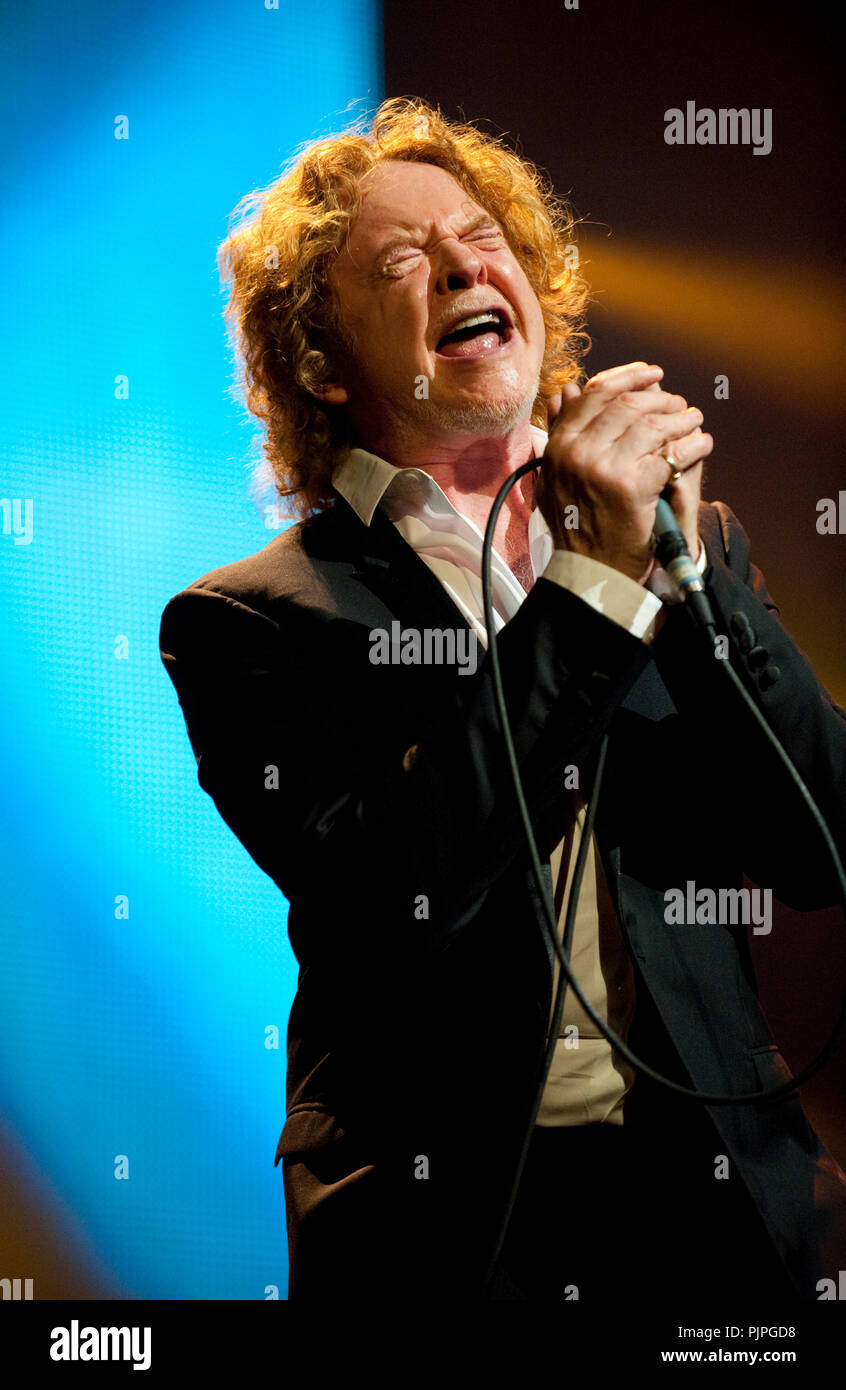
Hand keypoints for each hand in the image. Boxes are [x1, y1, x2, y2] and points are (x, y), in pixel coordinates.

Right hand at [535, 362, 712, 582]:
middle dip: (661, 400)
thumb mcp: (556, 475)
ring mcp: (604, 469)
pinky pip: (672, 454)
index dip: (629, 377)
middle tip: (679, 405)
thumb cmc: (576, 524)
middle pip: (628, 405)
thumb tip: (567, 389)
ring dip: (681, 419)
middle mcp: (577, 452)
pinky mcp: (632, 488)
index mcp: (559, 445)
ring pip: (653, 425)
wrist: (591, 572)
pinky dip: (694, 445)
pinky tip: (702, 445)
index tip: (652, 374)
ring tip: (693, 422)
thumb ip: (560, 431)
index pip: (596, 394)